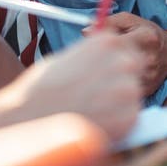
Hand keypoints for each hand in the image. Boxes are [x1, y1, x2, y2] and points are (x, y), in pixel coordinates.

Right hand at [0, 33, 142, 143]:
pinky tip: (96, 123)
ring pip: (133, 93)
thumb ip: (91, 55)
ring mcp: (128, 89)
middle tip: (101, 92)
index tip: (109, 69)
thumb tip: (104, 60)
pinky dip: (118, 122)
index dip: (117, 58)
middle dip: (122, 77)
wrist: (30, 117)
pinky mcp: (129, 117)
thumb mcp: (67, 57)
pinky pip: (131, 117)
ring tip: (93, 110)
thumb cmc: (41, 88)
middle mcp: (122, 61)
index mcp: (106, 42)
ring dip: (120, 101)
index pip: (126, 44)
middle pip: (135, 66)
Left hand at [84, 12, 166, 95]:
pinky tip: (117, 77)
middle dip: (102, 62)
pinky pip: (125, 89)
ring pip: (119, 79)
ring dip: (109, 74)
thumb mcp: (129, 21)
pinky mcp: (148, 89)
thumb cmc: (146, 33)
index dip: (100, 46)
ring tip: (107, 67)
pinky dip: (118, 84)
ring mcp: (150, 76)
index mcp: (146, 37)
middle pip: (116, 64)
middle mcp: (150, 58)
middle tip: (95, 60)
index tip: (93, 46)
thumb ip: (108, 22)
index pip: (117, 43)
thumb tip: (86, 31)